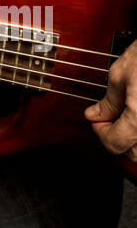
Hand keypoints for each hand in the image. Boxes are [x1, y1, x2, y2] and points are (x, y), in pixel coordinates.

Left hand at [84, 38, 136, 161]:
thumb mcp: (120, 74)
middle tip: (108, 119)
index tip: (96, 119)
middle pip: (134, 153)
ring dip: (133, 139)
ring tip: (125, 117)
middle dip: (117, 139)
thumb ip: (108, 102)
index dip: (100, 132)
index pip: (114, 143)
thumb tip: (96, 115)